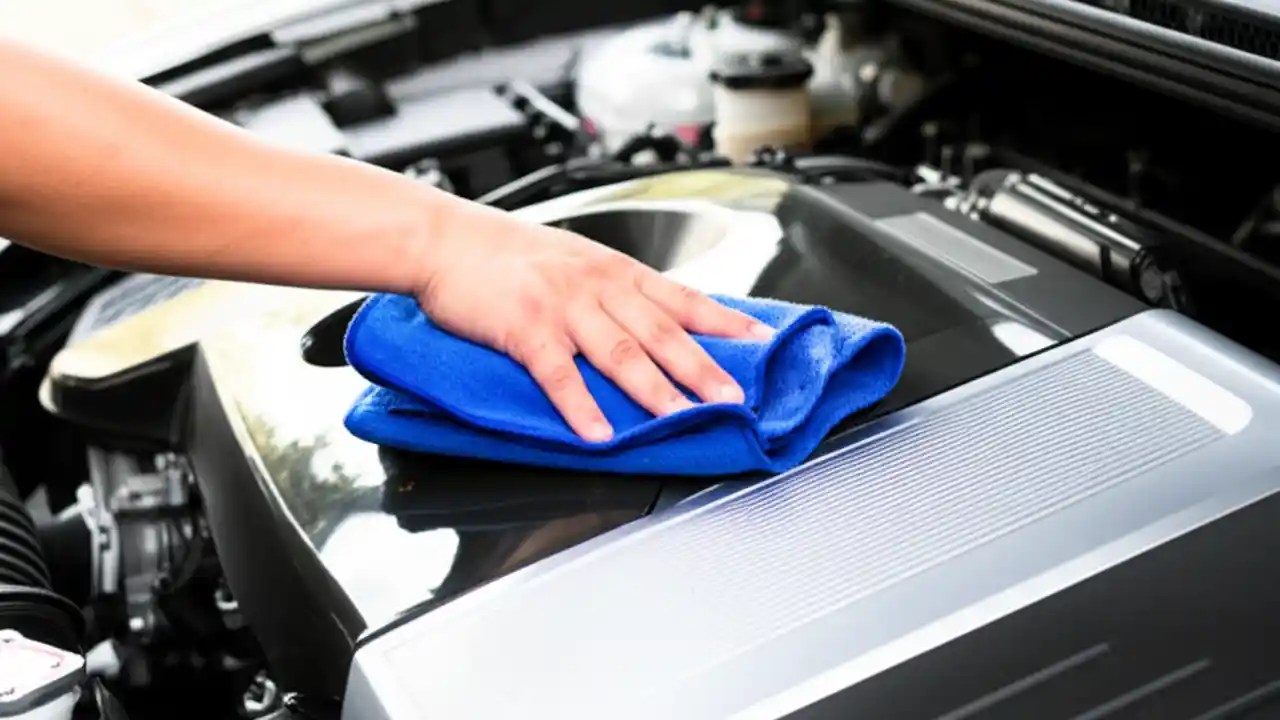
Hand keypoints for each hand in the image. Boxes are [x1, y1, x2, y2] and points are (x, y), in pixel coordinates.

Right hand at [413, 204, 773, 441]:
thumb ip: (614, 290)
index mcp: (614, 271)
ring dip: (654, 390)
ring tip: (682, 419)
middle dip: (703, 368)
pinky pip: (559, 373)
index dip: (725, 321)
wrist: (446, 239)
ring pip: (619, 352)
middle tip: (734, 398)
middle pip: (661, 331)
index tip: (763, 341)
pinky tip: (598, 433)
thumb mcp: (574, 260)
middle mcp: (597, 286)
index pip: (683, 297)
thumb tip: (657, 321)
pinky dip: (581, 406)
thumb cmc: (508, 254)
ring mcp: (562, 307)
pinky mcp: (524, 328)